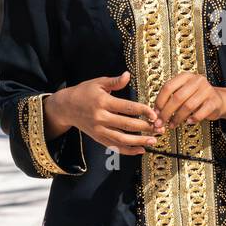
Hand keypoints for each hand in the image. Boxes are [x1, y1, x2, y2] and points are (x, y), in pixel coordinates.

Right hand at [45, 71, 161, 155]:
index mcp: (103, 102)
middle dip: (145, 128)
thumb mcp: (98, 83)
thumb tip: (127, 75)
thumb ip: (114, 82)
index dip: (142, 111)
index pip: (127, 108)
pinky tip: (140, 150)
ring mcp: (99, 130)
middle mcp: (101, 118)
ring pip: (122, 138)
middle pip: (127, 125)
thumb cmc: (83, 93)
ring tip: (153, 141)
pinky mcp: (98, 138)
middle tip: (159, 129)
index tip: (154, 114)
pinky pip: (114, 146)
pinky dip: (128, 150)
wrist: (65, 107)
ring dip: (139, 141)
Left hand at [153, 73, 225, 127]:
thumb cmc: (197, 97)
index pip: (168, 87)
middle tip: (161, 122)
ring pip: (188, 106)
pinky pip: (200, 113)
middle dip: (166, 112)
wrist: (219, 99)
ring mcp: (207, 90)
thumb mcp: (183, 93)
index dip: (160, 101)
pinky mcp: (214, 102)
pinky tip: (188, 122)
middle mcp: (196, 81)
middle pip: (177, 97)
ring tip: (173, 124)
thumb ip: (170, 100)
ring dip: (177, 118)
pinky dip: (192, 119)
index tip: (155, 112)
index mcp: (186, 77)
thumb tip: (156, 113)